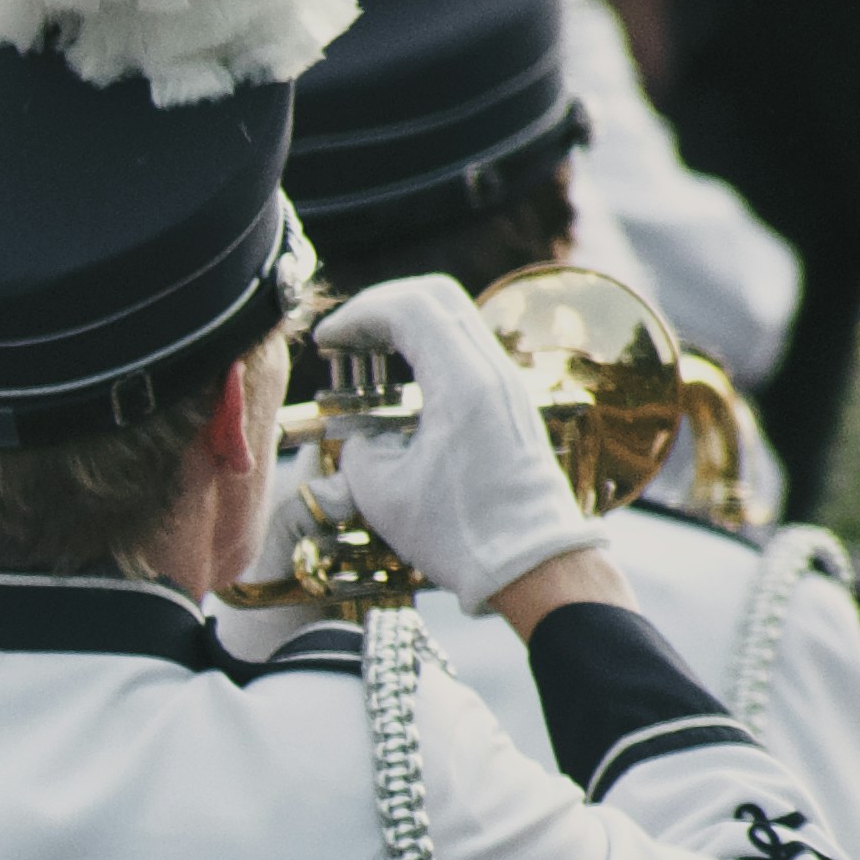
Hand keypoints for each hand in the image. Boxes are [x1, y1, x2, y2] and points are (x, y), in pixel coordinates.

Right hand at [309, 278, 607, 614]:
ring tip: (368, 354)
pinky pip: (466, 347)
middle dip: (381, 305)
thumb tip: (361, 436)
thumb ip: (359, 448)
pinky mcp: (510, 401)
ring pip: (454, 316)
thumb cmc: (464, 536)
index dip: (356, 315)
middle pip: (435, 295)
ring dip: (405, 324)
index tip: (326, 340)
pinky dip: (427, 347)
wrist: (533, 564)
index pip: (407, 309)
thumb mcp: (382, 494)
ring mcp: (507, 383)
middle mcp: (492, 372)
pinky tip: (401, 380)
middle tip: (346, 335)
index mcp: (463, 384)